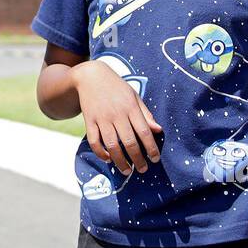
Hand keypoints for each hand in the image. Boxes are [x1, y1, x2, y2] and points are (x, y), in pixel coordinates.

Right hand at [73, 59, 163, 174]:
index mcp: (130, 107)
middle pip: (129, 142)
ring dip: (120, 161)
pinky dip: (101, 152)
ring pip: (112, 145)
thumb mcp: (134, 96)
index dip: (151, 148)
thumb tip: (158, 130)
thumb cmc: (117, 87)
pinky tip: (108, 159)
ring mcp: (101, 118)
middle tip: (143, 169)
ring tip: (128, 171)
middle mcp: (116, 114)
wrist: (91, 76)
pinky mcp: (89, 120)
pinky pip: (94, 141)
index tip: (155, 159)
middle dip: (138, 159)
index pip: (144, 131)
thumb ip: (146, 114)